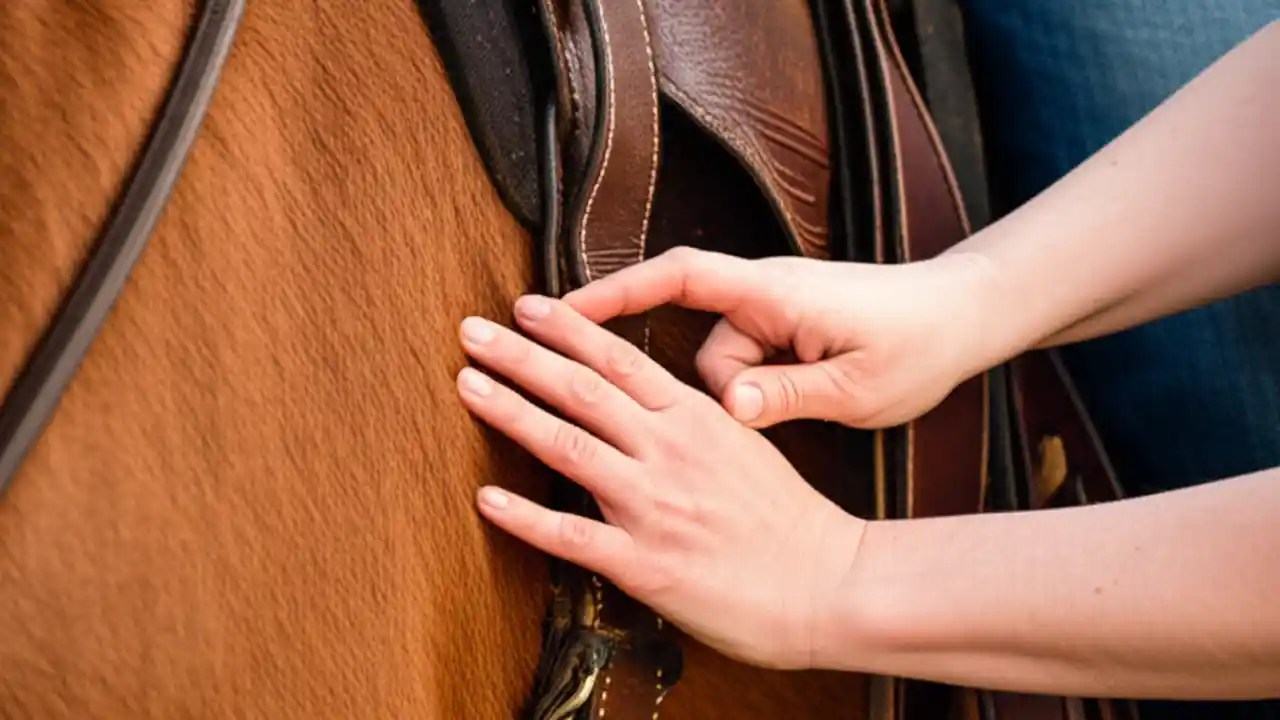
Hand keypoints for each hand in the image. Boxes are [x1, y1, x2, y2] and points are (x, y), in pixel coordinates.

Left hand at [456, 296, 864, 668]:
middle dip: (520, 355)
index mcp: (696, 418)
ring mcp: (655, 506)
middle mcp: (670, 451)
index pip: (619, 358)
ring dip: (511, 412)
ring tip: (466, 384)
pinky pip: (572, 537)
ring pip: (569, 446)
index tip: (525, 306)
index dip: (566, 329)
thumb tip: (640, 398)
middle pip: (582, 389)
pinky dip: (525, 516)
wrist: (829, 583)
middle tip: (471, 331)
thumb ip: (688, 420)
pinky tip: (486, 498)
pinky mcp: (647, 563)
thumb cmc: (788, 518)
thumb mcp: (744, 443)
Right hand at [564, 247, 994, 428]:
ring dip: (745, 395)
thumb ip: (786, 395)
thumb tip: (726, 407)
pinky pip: (743, 363)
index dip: (615, 291)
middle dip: (702, 379)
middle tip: (727, 398)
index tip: (561, 310)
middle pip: (697, 341)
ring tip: (803, 408)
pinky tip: (791, 407)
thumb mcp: (857, 386)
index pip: (679, 277)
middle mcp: (765, 294)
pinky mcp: (784, 329)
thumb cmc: (918, 343)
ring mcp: (773, 310)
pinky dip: (755, 389)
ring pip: (721, 364)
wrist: (965, 316)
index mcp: (775, 294)